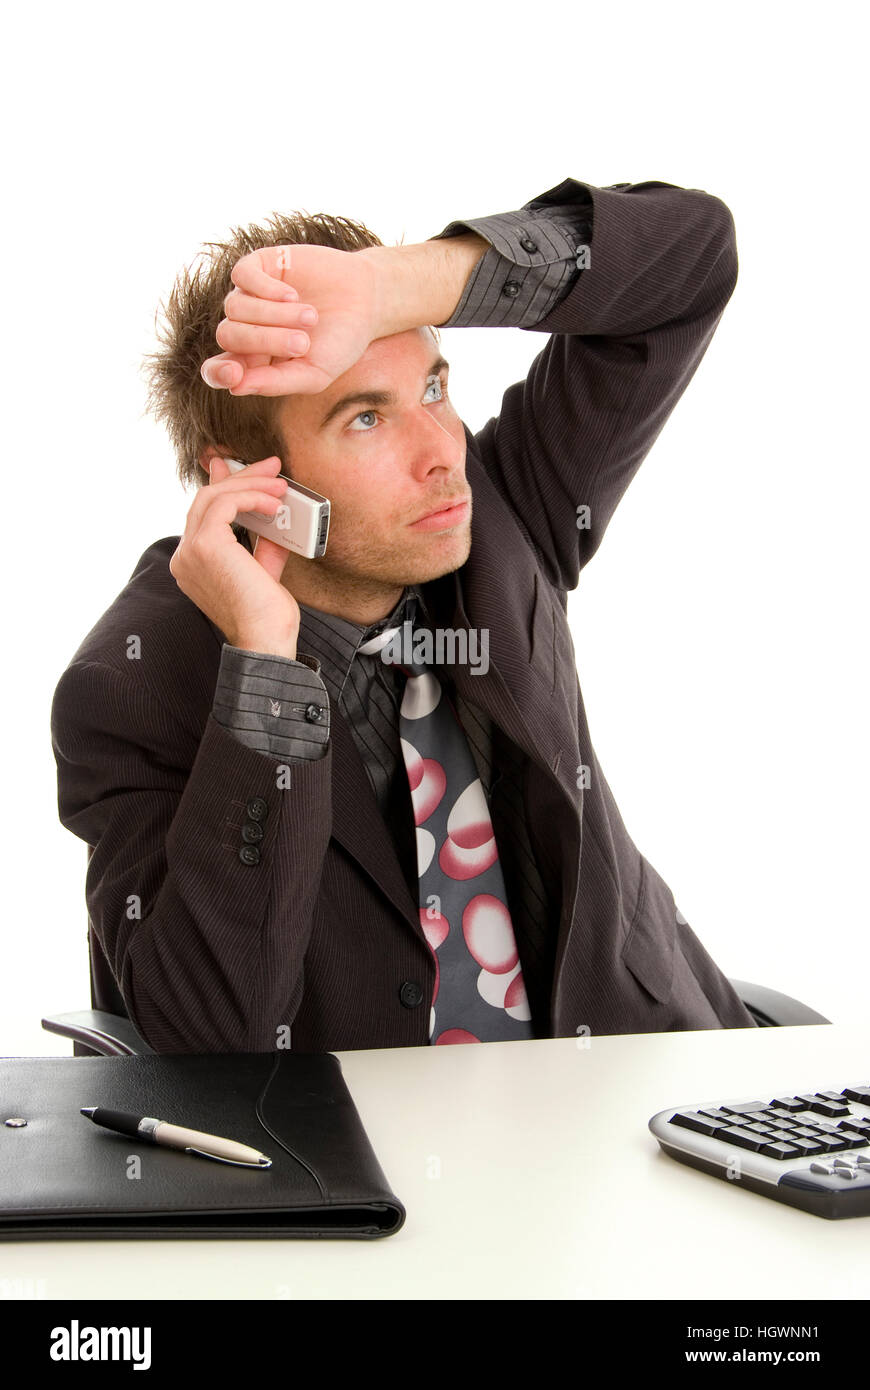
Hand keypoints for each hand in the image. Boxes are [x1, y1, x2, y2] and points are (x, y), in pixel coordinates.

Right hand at [169, 455, 300, 657]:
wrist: (265, 641)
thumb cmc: (267, 617)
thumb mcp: (264, 570)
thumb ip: (263, 543)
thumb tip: (273, 515)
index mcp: (193, 564)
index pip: (204, 513)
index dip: (226, 485)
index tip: (252, 472)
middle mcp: (185, 556)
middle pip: (207, 499)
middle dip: (242, 477)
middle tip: (273, 468)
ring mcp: (190, 551)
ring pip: (214, 496)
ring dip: (252, 484)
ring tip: (281, 485)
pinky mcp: (204, 545)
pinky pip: (225, 502)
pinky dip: (252, 497)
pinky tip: (273, 504)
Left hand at [200, 242, 382, 396]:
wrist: (366, 301)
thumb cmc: (340, 342)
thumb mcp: (314, 373)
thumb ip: (276, 383)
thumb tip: (235, 387)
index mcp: (254, 359)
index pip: (217, 369)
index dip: (218, 373)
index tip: (235, 375)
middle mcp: (246, 326)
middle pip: (228, 335)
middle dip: (264, 341)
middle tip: (302, 344)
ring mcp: (250, 294)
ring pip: (235, 307)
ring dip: (274, 316)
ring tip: (311, 318)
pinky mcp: (260, 265)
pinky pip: (242, 277)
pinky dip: (266, 290)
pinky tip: (293, 296)